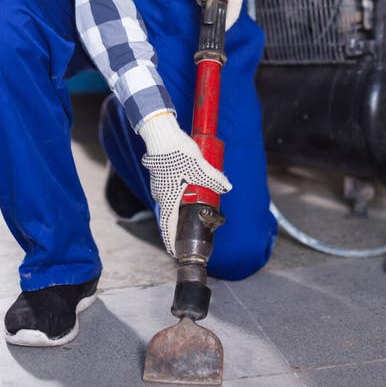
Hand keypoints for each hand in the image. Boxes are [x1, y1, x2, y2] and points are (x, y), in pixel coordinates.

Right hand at [138, 112, 230, 255]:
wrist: (161, 134)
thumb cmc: (178, 153)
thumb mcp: (201, 167)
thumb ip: (215, 178)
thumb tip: (227, 186)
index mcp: (169, 199)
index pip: (168, 227)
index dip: (171, 241)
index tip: (174, 252)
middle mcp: (161, 194)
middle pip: (170, 215)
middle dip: (180, 224)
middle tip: (190, 230)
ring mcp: (158, 184)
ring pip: (170, 201)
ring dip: (180, 207)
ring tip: (192, 207)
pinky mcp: (160, 174)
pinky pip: (168, 189)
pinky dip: (177, 194)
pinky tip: (188, 186)